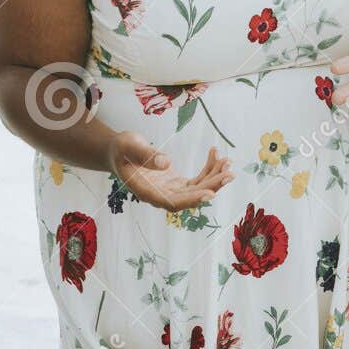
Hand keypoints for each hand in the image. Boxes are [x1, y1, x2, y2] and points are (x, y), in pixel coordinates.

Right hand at [108, 133, 232, 212]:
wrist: (118, 152)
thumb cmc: (121, 149)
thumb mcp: (129, 147)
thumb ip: (146, 155)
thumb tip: (166, 163)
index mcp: (147, 192)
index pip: (172, 202)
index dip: (191, 199)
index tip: (209, 194)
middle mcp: (161, 196)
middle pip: (190, 197)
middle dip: (211, 186)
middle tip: (229, 174)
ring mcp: (170, 191)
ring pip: (196, 190)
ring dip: (214, 177)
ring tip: (227, 161)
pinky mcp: (176, 183)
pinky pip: (196, 180)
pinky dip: (208, 169)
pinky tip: (215, 154)